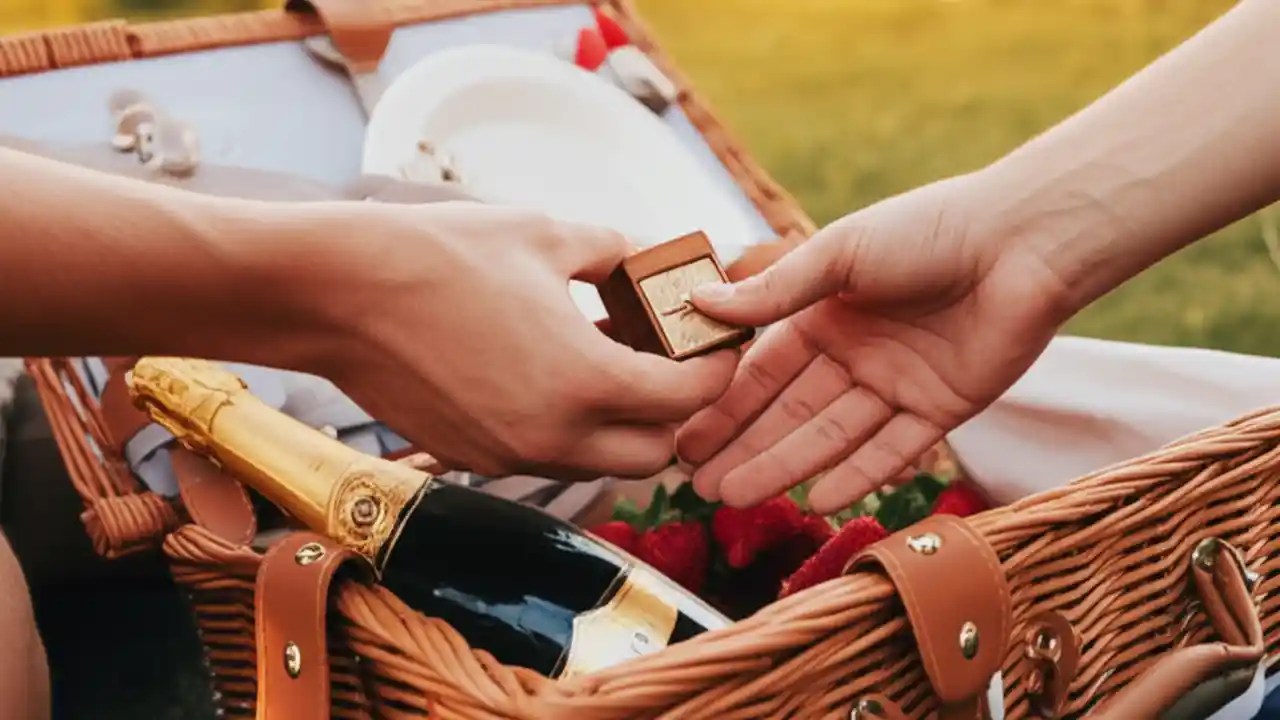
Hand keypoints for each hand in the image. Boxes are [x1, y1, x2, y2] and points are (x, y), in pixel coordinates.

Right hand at [290, 202, 736, 480]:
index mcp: (585, 382)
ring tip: (612, 360)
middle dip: (677, 412)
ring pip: (602, 462)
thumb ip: (617, 253)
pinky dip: (571, 428)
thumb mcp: (546, 236)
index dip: (717, 370)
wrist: (338, 294)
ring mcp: (511, 456)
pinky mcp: (474, 458)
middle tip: (672, 360)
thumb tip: (650, 259)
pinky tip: (554, 372)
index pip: (688, 400)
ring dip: (623, 423)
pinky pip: (549, 456)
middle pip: (656, 453)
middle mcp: (554, 437)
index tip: (718, 342)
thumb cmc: (440, 255)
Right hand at [675, 175, 1071, 513]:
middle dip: (745, 449)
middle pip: (790, 413)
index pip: (764, 371)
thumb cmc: (927, 229)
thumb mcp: (839, 254)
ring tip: (737, 498)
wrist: (1023, 240)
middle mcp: (856, 355)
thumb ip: (774, 291)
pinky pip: (892, 449)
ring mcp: (896, 385)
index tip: (687, 439)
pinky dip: (857, 474)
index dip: (725, 406)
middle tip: (699, 487)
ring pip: (831, 436)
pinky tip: (816, 500)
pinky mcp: (941, 410)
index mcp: (826, 314)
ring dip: (785, 467)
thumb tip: (699, 302)